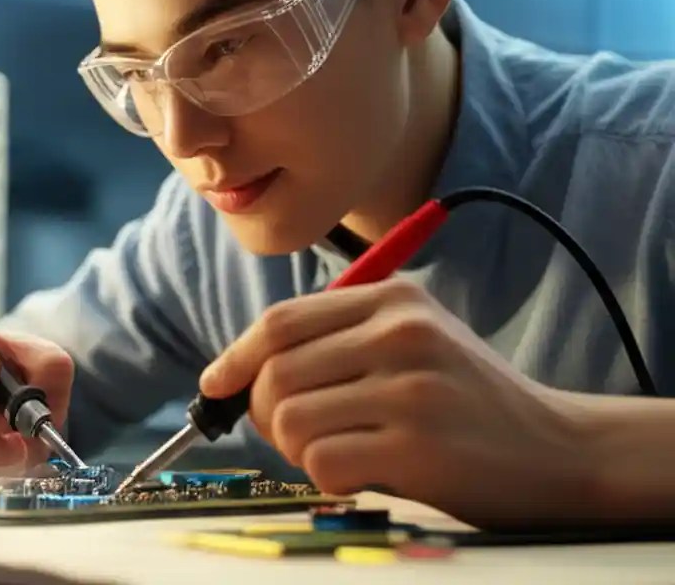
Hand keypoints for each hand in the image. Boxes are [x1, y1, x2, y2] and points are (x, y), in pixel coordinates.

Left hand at [199, 279, 591, 526]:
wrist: (559, 448)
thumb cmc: (466, 400)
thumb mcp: (411, 341)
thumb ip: (336, 341)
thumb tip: (236, 373)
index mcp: (394, 299)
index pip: (281, 320)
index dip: (235, 356)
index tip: (216, 385)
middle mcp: (401, 333)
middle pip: (276, 371)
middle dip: (263, 413)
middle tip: (287, 435)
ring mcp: (411, 388)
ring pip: (291, 419)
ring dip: (294, 449)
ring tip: (332, 454)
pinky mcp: (418, 444)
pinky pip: (322, 461)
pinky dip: (324, 477)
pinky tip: (357, 475)